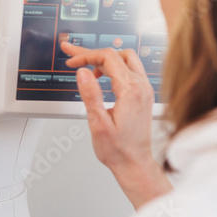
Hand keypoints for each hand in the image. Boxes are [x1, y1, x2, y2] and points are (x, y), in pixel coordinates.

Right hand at [61, 41, 171, 208]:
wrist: (134, 163)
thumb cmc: (118, 149)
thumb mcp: (98, 123)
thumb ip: (90, 95)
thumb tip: (83, 73)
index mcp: (131, 91)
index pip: (108, 58)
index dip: (86, 56)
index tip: (71, 62)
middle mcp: (142, 87)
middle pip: (118, 53)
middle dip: (93, 52)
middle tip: (73, 54)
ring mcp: (145, 90)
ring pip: (126, 59)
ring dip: (106, 59)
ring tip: (87, 67)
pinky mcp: (143, 95)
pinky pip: (131, 70)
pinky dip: (114, 68)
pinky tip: (101, 77)